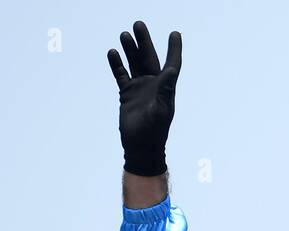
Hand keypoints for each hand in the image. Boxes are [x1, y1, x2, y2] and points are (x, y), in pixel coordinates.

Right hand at [107, 22, 181, 176]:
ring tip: (125, 34)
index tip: (175, 34)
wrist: (140, 147)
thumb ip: (166, 89)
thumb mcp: (161, 110)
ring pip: (134, 63)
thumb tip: (173, 70)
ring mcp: (139, 88)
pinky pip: (121, 75)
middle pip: (149, 58)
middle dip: (145, 41)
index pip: (172, 64)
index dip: (174, 49)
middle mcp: (153, 85)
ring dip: (130, 49)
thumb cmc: (154, 132)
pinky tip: (113, 52)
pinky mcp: (126, 94)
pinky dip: (117, 64)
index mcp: (165, 88)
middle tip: (138, 24)